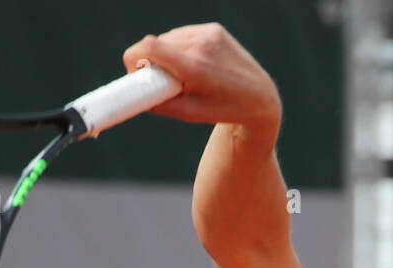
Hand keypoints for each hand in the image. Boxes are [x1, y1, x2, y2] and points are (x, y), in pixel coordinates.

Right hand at [122, 23, 280, 129]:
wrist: (260, 96)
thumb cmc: (224, 109)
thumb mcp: (190, 114)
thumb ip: (160, 104)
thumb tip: (136, 95)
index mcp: (196, 68)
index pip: (150, 47)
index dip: (133, 57)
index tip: (133, 72)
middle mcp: (203, 45)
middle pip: (157, 44)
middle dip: (152, 62)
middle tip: (162, 81)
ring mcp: (210, 34)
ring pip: (169, 38)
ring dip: (167, 54)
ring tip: (183, 74)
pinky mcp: (214, 29)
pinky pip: (183, 34)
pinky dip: (180, 47)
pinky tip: (193, 62)